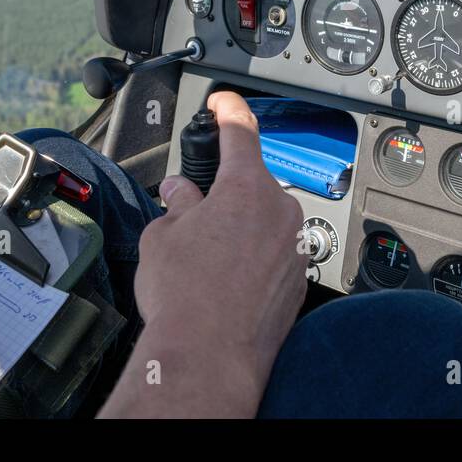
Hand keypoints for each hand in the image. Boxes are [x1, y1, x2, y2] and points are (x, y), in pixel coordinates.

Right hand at [100, 91, 306, 416]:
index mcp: (245, 187)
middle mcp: (279, 210)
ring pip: (263, 221)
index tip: (224, 102)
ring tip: (205, 261)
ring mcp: (294, 245)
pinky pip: (273, 253)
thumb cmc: (185, 300)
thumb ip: (176, 203)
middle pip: (251, 183)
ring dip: (238, 229)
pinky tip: (225, 282)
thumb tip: (179, 193)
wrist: (210, 359)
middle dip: (223, 193)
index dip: (228, 110)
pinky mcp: (299, 278)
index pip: (240, 130)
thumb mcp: (162, 236)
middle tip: (192, 215)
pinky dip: (252, 258)